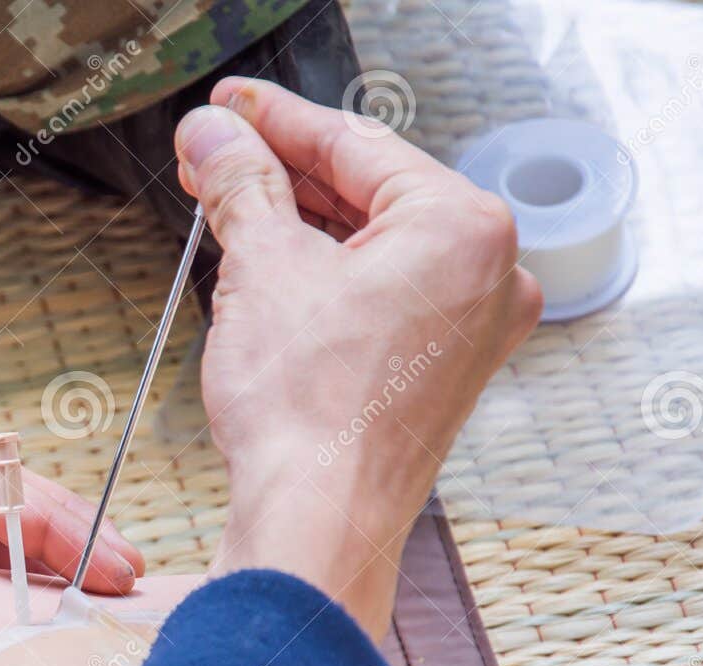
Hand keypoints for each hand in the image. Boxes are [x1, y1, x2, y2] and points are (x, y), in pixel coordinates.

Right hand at [174, 78, 542, 636]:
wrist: (315, 521)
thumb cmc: (310, 413)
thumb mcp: (262, 268)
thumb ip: (242, 185)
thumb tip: (215, 138)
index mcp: (464, 228)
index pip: (355, 144)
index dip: (275, 121)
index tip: (228, 109)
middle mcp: (488, 274)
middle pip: (368, 193)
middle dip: (281, 175)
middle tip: (214, 156)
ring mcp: (468, 328)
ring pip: (371, 248)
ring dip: (296, 226)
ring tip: (226, 208)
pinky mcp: (438, 371)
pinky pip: (378, 297)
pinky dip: (323, 279)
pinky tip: (268, 268)